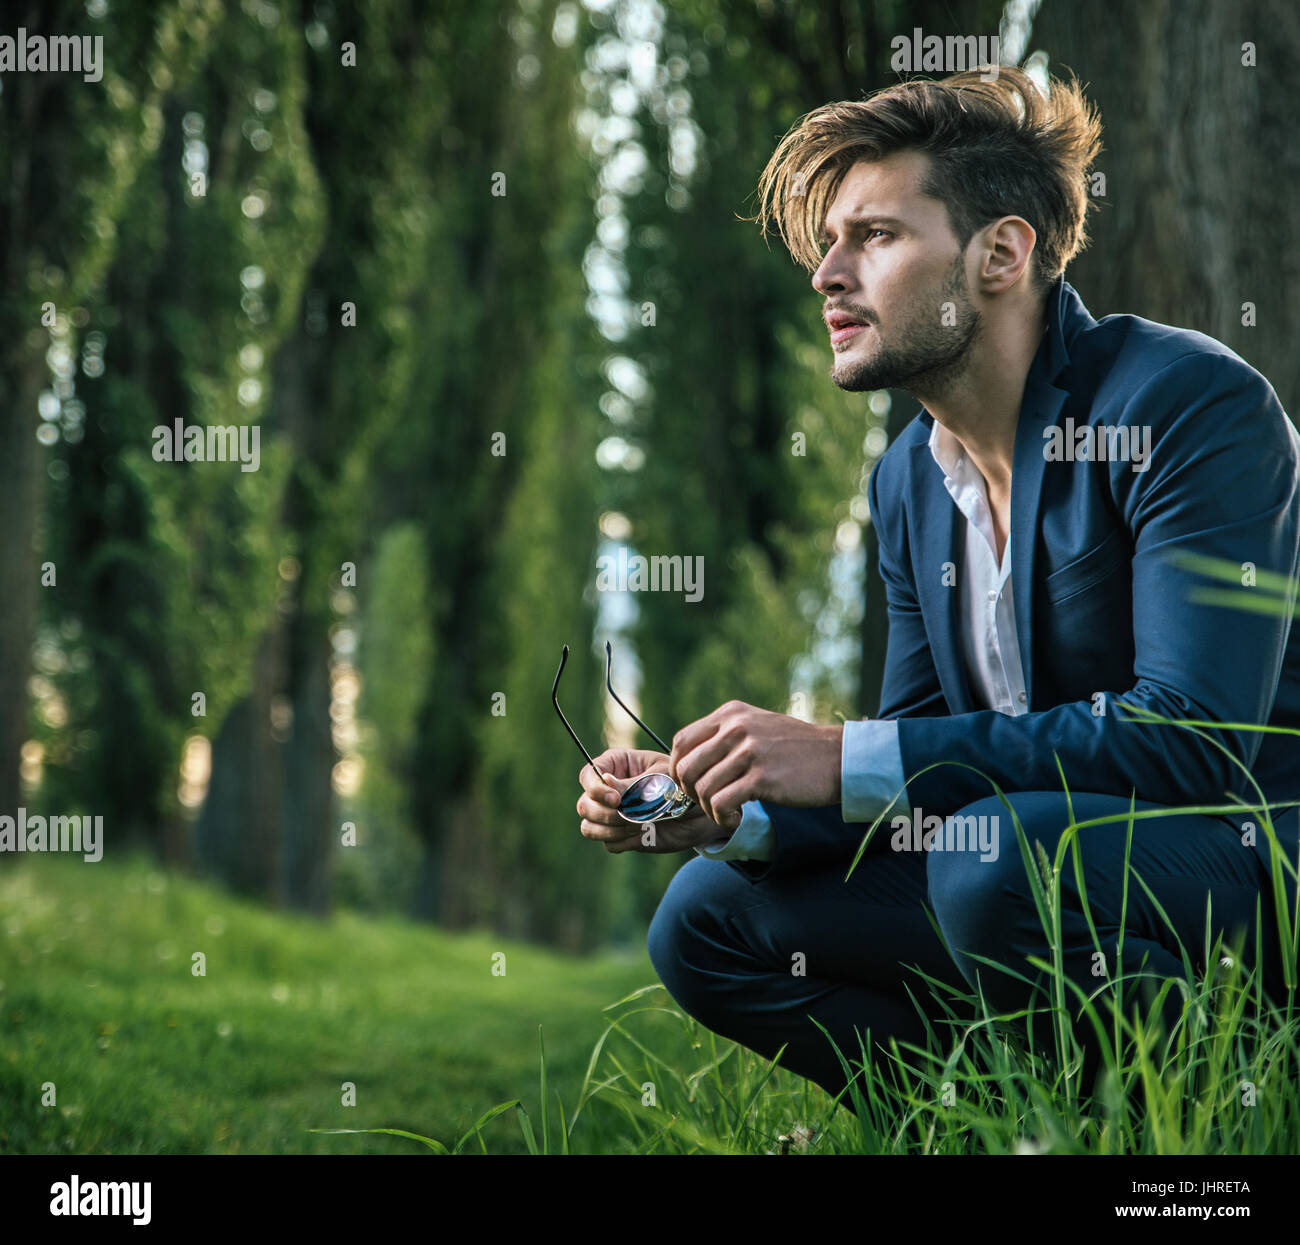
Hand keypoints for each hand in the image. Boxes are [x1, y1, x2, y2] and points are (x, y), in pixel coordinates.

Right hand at [576, 748, 741, 853]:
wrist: (700, 814)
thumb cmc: (682, 786)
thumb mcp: (660, 779)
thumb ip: (632, 784)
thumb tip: (604, 781)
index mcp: (617, 765)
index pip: (588, 775)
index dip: (595, 789)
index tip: (616, 800)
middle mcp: (609, 791)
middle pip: (585, 805)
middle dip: (606, 814)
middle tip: (632, 816)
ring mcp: (612, 815)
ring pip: (589, 827)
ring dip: (611, 830)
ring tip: (639, 826)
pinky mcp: (620, 836)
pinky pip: (608, 843)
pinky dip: (623, 841)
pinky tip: (644, 834)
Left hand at [669, 701, 842, 826]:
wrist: (836, 758)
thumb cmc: (795, 747)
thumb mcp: (757, 725)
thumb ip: (726, 734)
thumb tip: (691, 757)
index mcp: (731, 714)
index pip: (682, 741)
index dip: (677, 768)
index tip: (688, 785)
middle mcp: (736, 728)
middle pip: (686, 767)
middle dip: (689, 793)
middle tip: (706, 803)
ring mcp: (749, 752)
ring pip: (702, 788)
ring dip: (708, 809)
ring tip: (725, 813)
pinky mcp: (761, 777)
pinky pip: (721, 803)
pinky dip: (722, 817)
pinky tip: (734, 818)